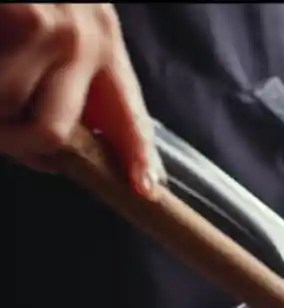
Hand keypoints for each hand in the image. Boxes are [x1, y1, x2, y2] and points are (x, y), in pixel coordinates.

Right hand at [0, 3, 157, 195]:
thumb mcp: (68, 22)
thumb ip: (70, 77)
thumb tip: (57, 144)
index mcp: (105, 45)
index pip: (129, 114)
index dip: (137, 157)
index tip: (145, 189)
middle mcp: (85, 40)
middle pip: (54, 132)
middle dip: (17, 144)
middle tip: (3, 134)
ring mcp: (48, 29)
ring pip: (8, 109)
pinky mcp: (18, 16)